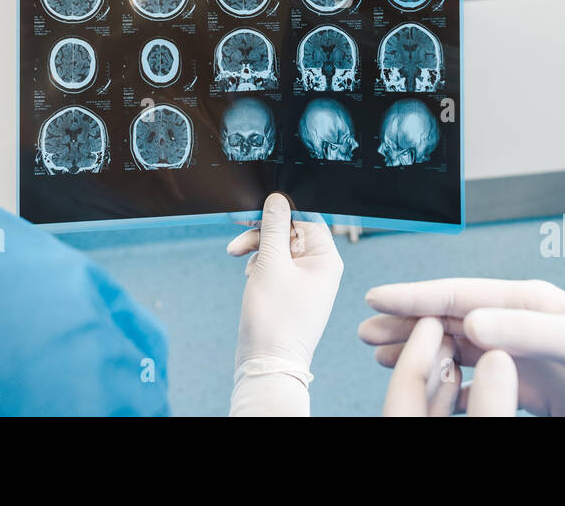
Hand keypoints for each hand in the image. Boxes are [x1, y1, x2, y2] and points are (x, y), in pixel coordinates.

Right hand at [229, 193, 342, 376]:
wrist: (267, 364)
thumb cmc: (274, 317)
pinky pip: (275, 266)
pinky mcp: (289, 292)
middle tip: (238, 235)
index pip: (306, 218)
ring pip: (279, 248)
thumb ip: (274, 227)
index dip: (280, 212)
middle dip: (262, 233)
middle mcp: (320, 268)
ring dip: (257, 249)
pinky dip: (259, 265)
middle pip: (290, 232)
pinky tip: (249, 276)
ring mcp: (305, 282)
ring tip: (239, 259)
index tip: (254, 210)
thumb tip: (278, 199)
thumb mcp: (271, 264)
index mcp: (326, 259)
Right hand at [360, 278, 564, 415]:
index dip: (415, 296)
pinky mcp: (530, 387)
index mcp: (528, 301)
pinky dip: (449, 387)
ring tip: (381, 355)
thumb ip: (527, 328)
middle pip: (449, 320)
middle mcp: (518, 323)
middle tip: (363, 330)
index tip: (376, 297)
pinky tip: (430, 392)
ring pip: (457, 350)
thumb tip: (471, 321)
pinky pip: (478, 383)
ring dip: (420, 351)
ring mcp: (522, 355)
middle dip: (405, 322)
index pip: (460, 295)